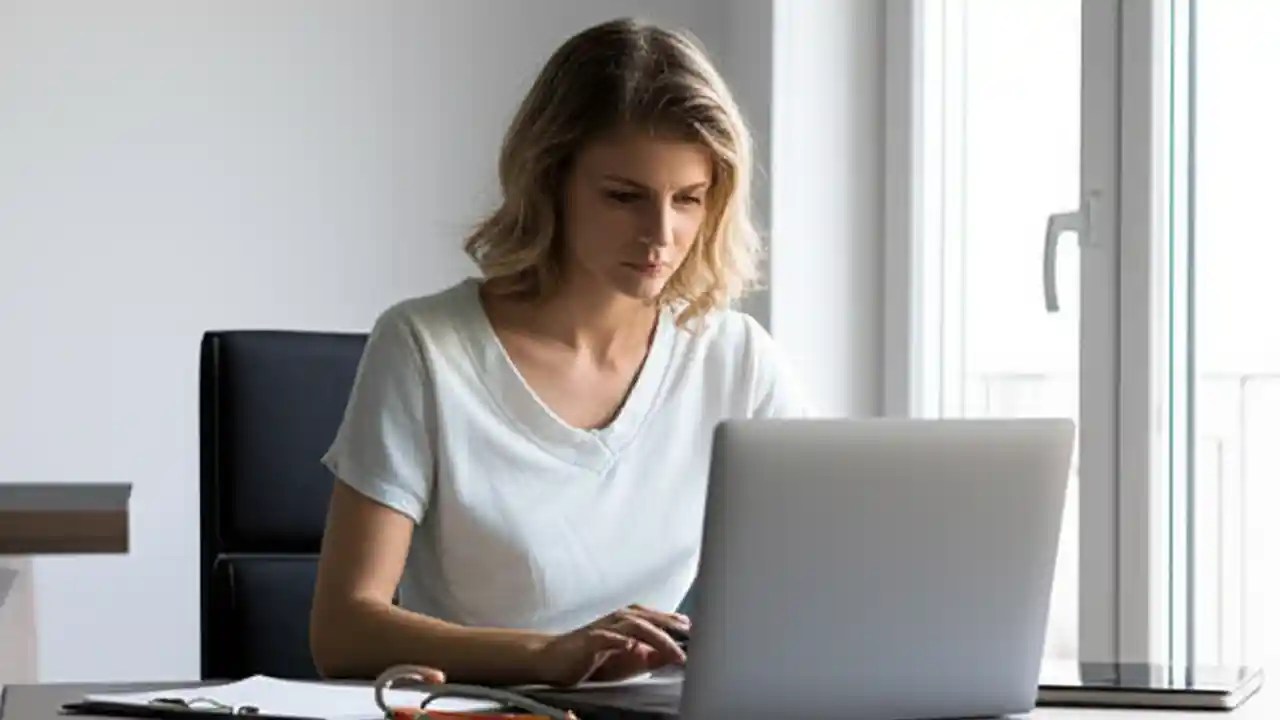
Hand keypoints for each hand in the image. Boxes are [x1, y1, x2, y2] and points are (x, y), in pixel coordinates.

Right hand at [533, 604, 690, 686]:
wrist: (552, 659)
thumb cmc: (592, 659)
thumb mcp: (627, 661)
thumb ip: (651, 657)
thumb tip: (676, 655)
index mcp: (631, 621)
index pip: (661, 620)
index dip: (681, 626)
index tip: (705, 635)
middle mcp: (620, 618)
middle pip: (652, 619)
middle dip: (675, 630)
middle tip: (697, 643)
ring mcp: (604, 627)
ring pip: (635, 625)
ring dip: (657, 638)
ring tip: (674, 652)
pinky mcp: (589, 639)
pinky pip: (607, 637)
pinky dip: (622, 641)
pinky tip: (635, 647)